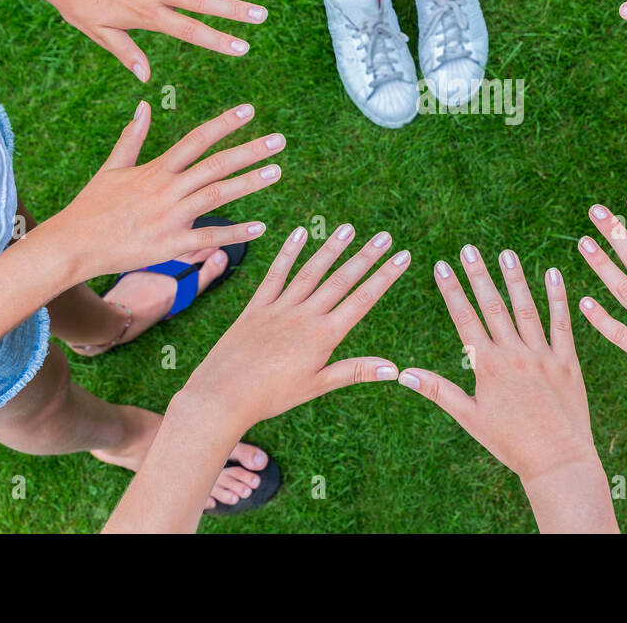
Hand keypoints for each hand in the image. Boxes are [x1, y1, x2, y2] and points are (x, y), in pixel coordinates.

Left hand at [38, 0, 265, 80]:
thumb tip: (148, 78)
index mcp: (144, 14)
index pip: (189, 30)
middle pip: (201, 0)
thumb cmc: (76, 3)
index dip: (218, 40)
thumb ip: (127, 52)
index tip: (243, 48)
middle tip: (262, 15)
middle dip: (234, 9)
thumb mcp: (99, 32)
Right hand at [41, 102, 282, 281]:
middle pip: (215, 165)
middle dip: (249, 150)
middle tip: (280, 140)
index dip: (224, 123)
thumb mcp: (112, 167)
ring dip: (249, 183)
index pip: (196, 139)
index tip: (249, 110)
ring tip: (277, 171)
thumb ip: (133, 136)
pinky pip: (209, 239)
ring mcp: (170, 218)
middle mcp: (167, 190)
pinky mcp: (169, 245)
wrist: (72, 244)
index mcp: (156, 170)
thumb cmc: (92, 206)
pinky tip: (261, 227)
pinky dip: (235, 234)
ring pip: (217, 196)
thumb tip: (144, 104)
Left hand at [180, 223, 409, 425]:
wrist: (223, 396)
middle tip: (386, 236)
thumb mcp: (316, 385)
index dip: (385, 276)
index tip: (403, 257)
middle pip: (341, 280)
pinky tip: (299, 232)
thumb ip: (354, 371)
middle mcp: (304, 316)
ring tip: (349, 228)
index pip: (362, 300)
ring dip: (332, 248)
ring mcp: (279, 308)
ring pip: (311, 272)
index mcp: (323, 336)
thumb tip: (394, 370)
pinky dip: (288, 252)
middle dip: (366, 257)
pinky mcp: (256, 306)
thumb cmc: (272, 397)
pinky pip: (275, 274)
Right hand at [399, 246, 598, 483]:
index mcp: (488, 366)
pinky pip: (562, 324)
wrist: (557, 461)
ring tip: (505, 253)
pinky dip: (558, 298)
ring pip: (526, 309)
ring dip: (514, 279)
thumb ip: (439, 390)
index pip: (465, 318)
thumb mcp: (470, 417)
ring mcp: (543, 355)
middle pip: (493, 306)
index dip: (451, 290)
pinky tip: (553, 274)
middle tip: (468, 248)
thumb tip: (402, 374)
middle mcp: (515, 354)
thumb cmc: (509, 443)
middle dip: (478, 275)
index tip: (440, 265)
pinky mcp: (568, 361)